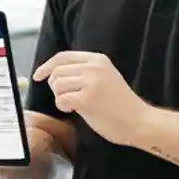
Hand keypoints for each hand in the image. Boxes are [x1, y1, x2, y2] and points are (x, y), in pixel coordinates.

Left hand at [32, 51, 150, 146]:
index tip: (38, 76)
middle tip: (67, 99)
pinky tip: (74, 110)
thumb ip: (84, 73)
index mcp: (98, 59)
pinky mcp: (87, 98)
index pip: (63, 57)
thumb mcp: (104, 78)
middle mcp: (94, 67)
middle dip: (56, 87)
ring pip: (57, 84)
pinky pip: (61, 99)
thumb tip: (55, 76)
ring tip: (74, 105)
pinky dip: (63, 106)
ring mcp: (91, 82)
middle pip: (57, 72)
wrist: (139, 121)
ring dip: (60, 97)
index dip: (47, 66)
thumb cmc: (121, 105)